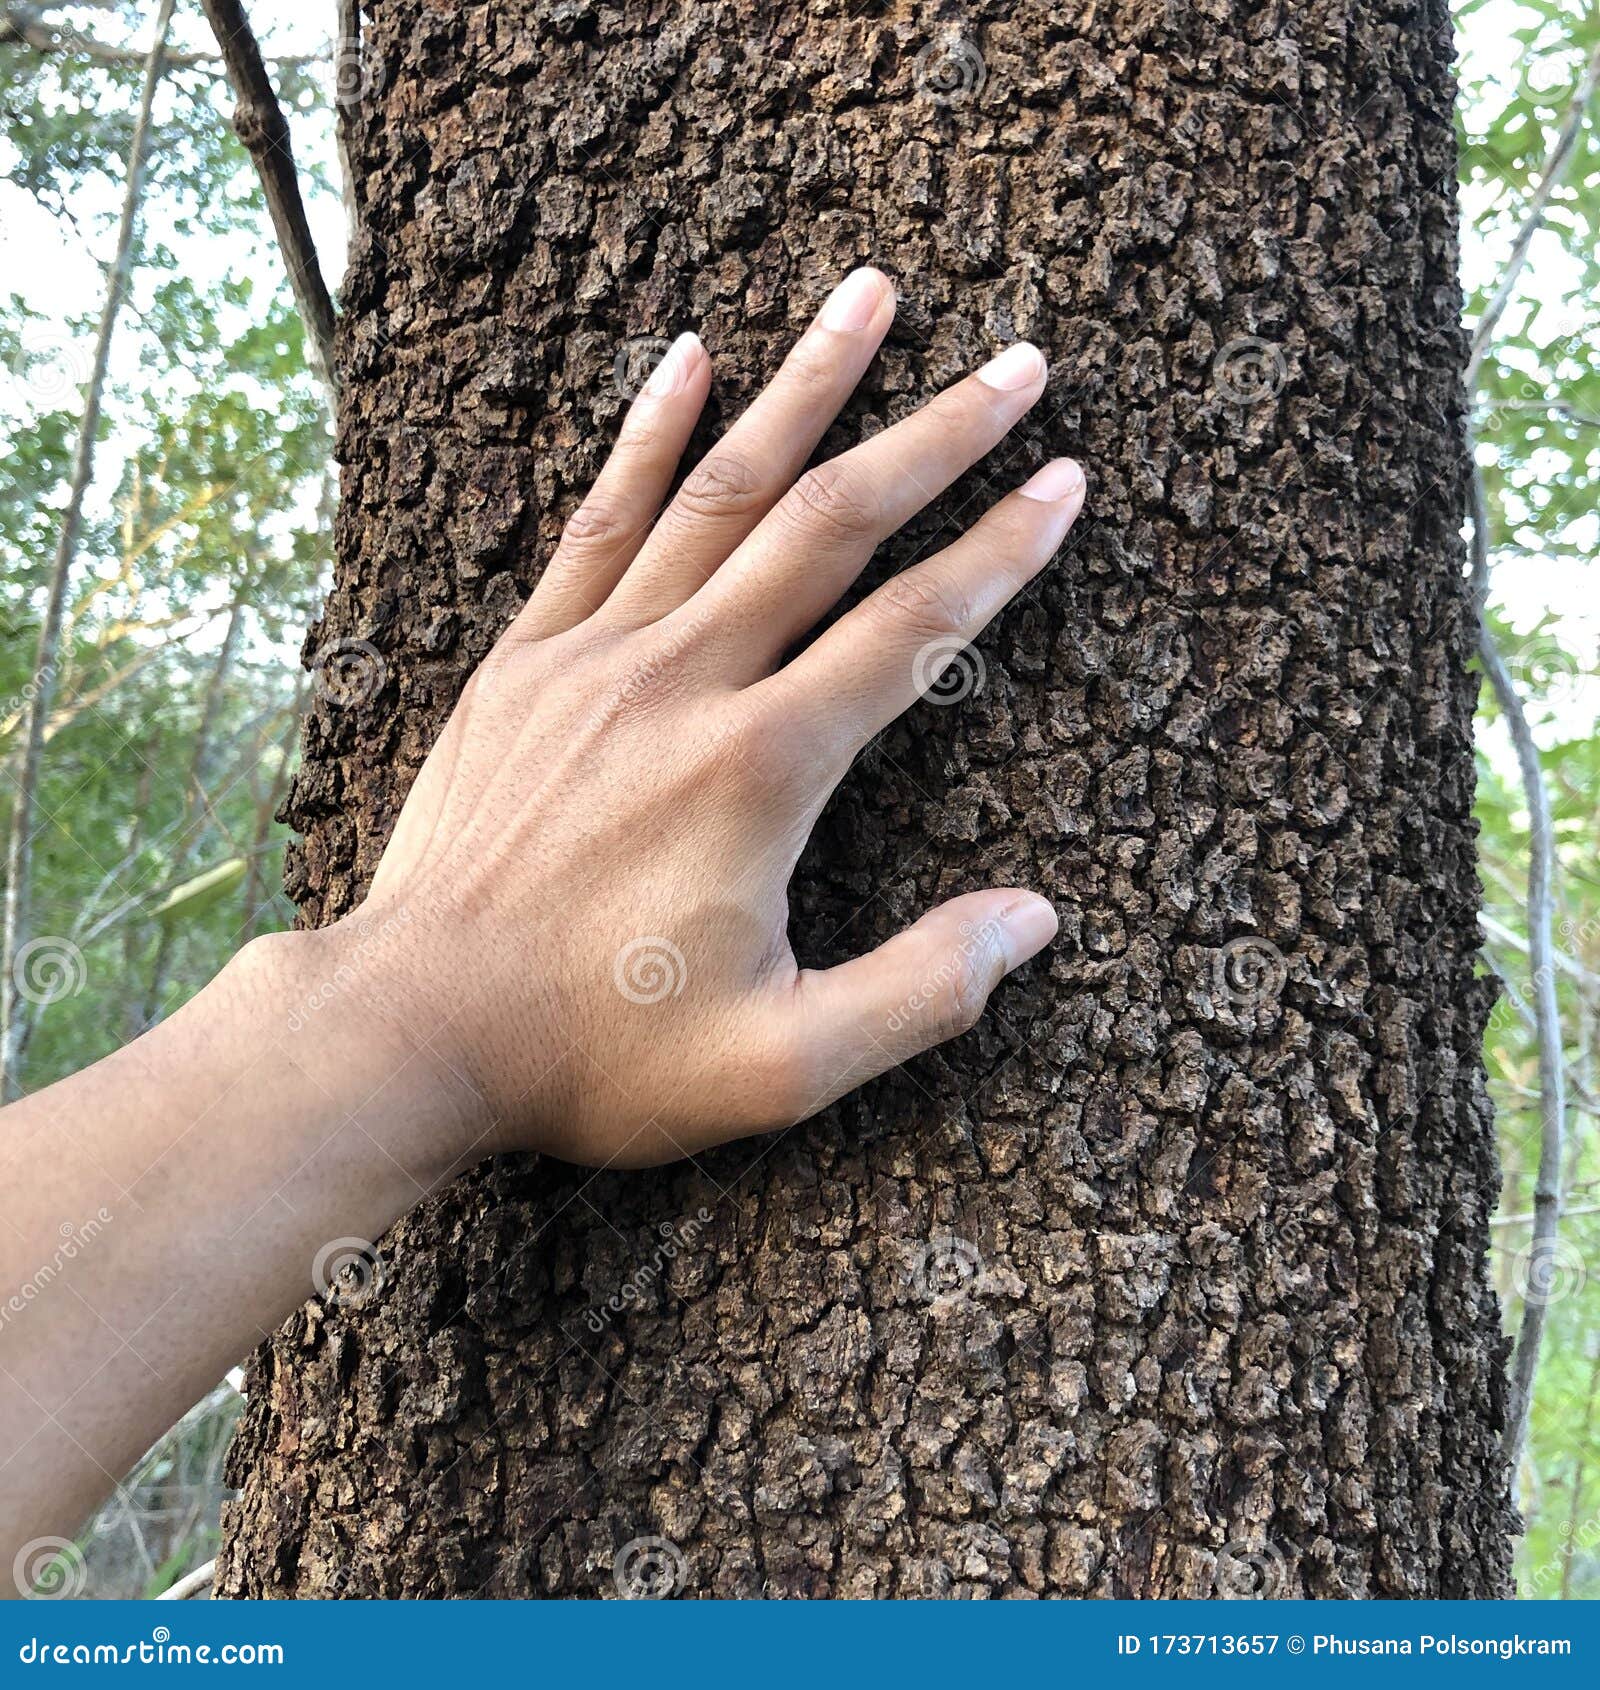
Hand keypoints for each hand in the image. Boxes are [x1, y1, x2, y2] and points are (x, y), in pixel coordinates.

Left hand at [335, 266, 1084, 1168]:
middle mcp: (686, 682)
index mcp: (762, 769)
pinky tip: (687, 359)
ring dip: (806, 389)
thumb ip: (920, 991)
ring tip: (870, 297)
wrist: (412, 1026)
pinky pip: (599, 519)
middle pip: (832, 525)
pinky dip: (649, 434)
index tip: (1065, 481)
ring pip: (723, 491)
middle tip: (1019, 362)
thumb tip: (1036, 921)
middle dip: (938, 437)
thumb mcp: (779, 1066)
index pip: (911, 629)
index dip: (1001, 551)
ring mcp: (598, 657)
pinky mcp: (528, 660)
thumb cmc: (596, 1054)